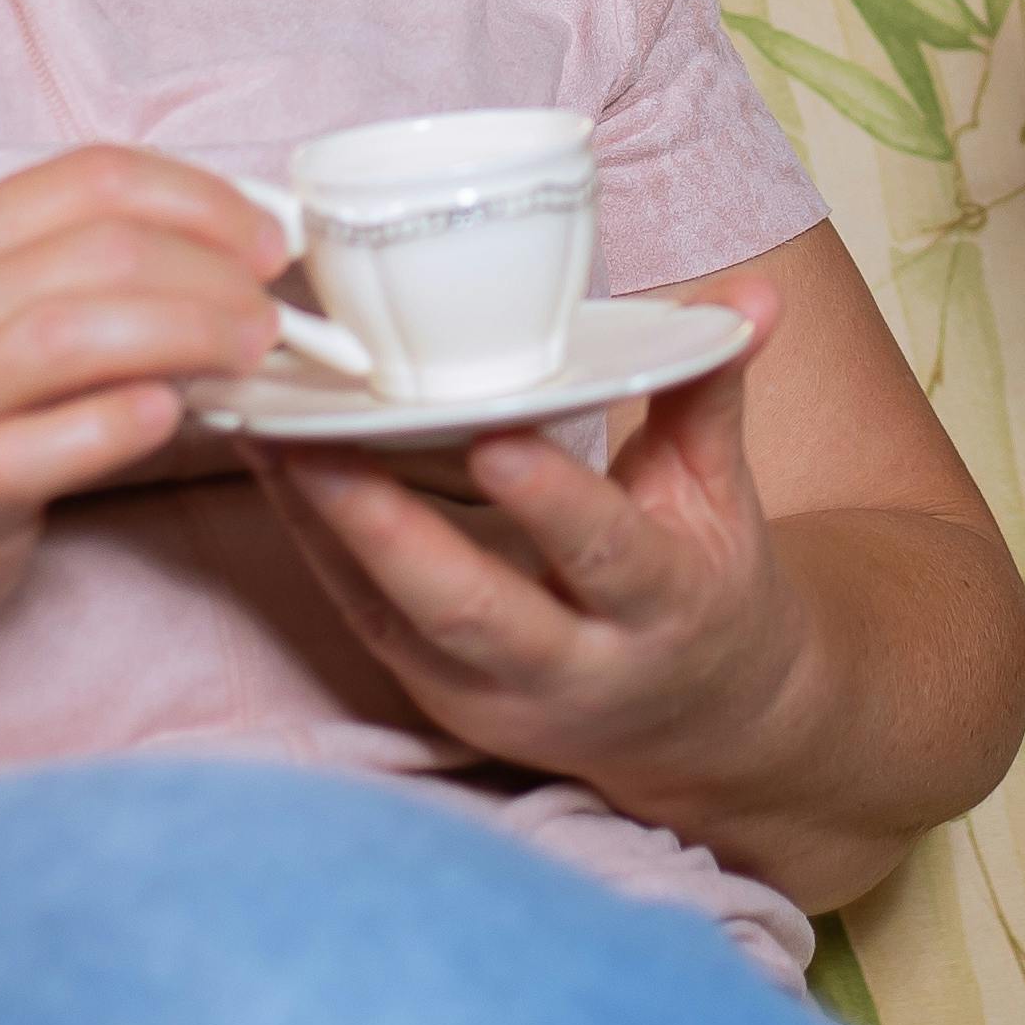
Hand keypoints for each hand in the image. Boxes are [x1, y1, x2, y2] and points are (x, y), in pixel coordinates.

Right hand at [0, 147, 292, 686]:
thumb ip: (60, 286)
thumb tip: (220, 264)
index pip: (90, 178)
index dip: (200, 196)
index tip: (268, 236)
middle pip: (101, 248)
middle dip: (216, 268)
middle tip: (282, 308)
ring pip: (75, 330)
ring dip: (190, 330)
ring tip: (257, 353)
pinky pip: (38, 448)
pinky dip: (117, 423)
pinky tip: (172, 416)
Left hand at [245, 282, 817, 819]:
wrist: (702, 729)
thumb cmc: (707, 587)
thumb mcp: (723, 493)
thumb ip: (712, 390)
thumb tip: (753, 296)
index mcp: (664, 608)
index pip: (608, 556)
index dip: (552, 504)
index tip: (496, 435)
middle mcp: (577, 669)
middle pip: (472, 610)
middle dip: (389, 530)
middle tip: (319, 442)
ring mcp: (496, 697)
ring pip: (397, 623)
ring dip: (327, 533)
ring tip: (271, 438)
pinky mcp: (438, 700)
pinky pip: (364, 623)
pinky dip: (316, 548)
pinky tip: (277, 476)